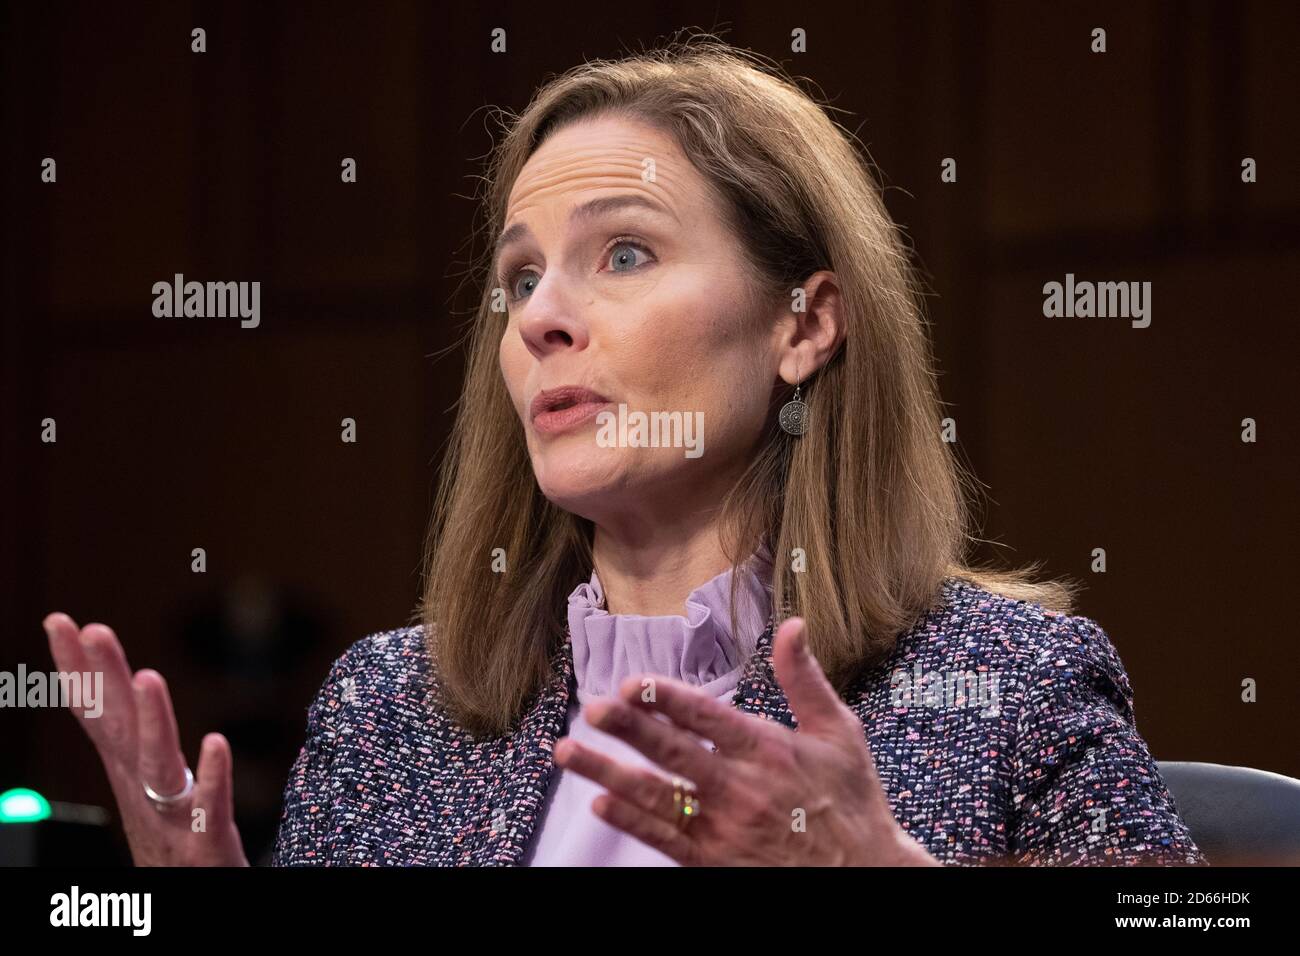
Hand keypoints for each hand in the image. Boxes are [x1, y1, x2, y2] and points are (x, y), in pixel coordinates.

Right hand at [43, 612, 248, 865]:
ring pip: (157, 765)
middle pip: (118, 728)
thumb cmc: (175, 842)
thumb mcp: (148, 786)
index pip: (98, 713)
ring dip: (153, 721)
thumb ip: (139, 740)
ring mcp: (172, 818)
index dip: (78, 669)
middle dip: (104, 678)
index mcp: (129, 773)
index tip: (60, 621)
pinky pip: (208, 807)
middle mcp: (142, 791)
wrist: (193, 896)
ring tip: (150, 676)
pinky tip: (216, 742)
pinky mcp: (206, 843)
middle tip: (92, 628)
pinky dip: (211, 776)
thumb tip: (133, 682)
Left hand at [554, 616, 938, 865]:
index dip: (667, 699)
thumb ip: (805, 678)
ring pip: (656, 797)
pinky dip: (631, 822)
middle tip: (591, 710)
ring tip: (569, 753)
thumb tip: (792, 624)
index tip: (632, 682)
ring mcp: (725, 828)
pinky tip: (600, 804)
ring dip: (609, 774)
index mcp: (768, 750)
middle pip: (675, 754)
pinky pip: (664, 840)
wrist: (865, 874)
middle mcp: (742, 788)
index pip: (707, 718)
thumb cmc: (851, 798)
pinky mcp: (715, 861)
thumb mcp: (839, 731)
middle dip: (629, 730)